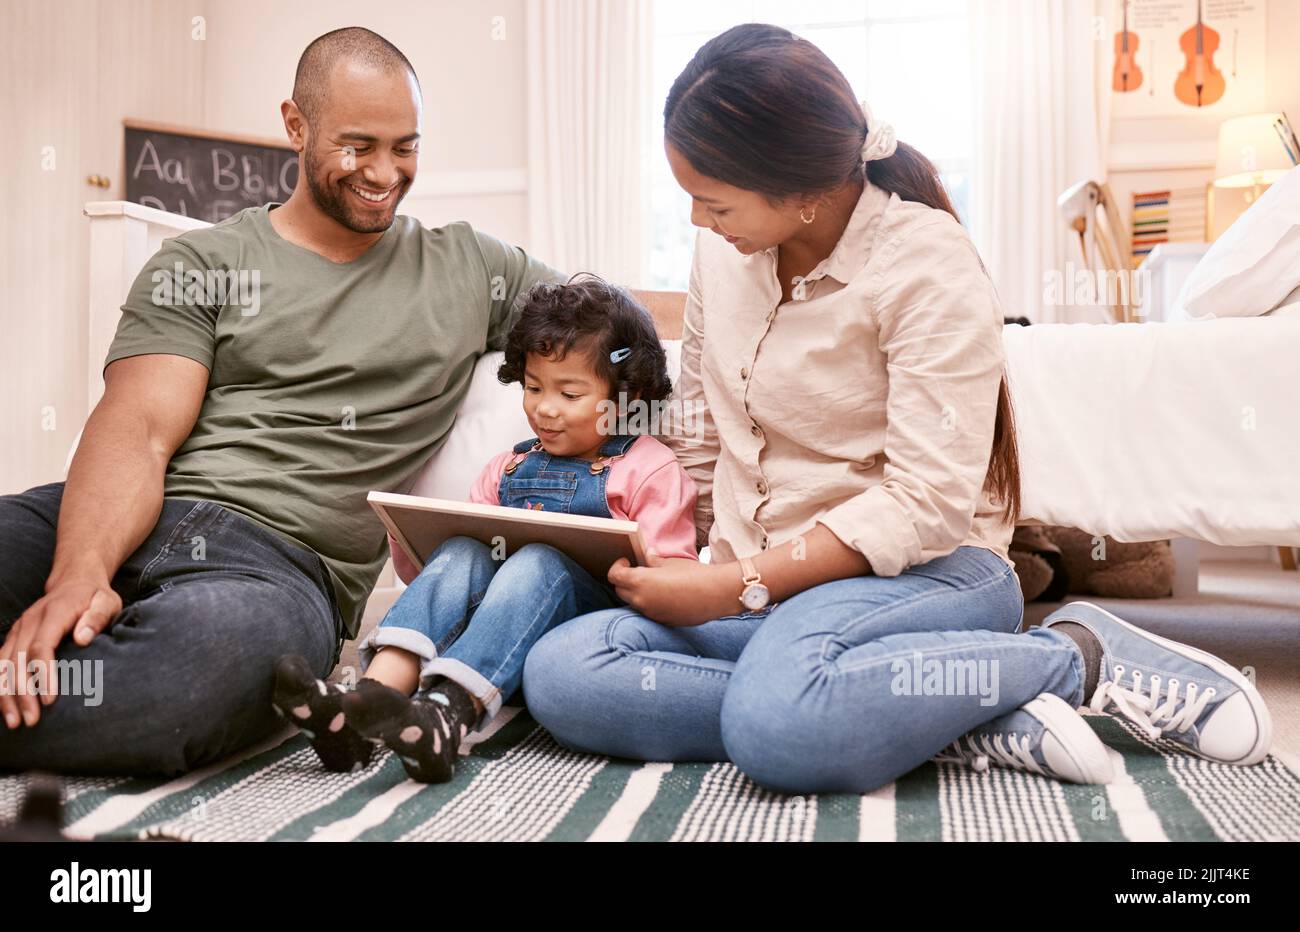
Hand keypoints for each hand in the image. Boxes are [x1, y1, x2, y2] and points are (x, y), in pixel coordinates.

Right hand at [0, 579, 120, 728]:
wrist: (74, 582)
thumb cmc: (95, 597)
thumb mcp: (106, 602)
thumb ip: (96, 617)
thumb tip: (83, 638)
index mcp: (53, 613)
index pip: (42, 647)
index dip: (43, 674)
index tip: (50, 700)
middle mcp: (29, 621)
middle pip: (19, 661)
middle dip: (23, 694)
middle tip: (32, 721)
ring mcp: (18, 629)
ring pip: (4, 665)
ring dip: (6, 695)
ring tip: (14, 722)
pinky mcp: (14, 637)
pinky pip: (0, 663)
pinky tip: (3, 707)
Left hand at [607, 552, 741, 625]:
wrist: (717, 594)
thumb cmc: (694, 574)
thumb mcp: (671, 563)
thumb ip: (654, 561)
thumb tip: (647, 556)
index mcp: (640, 581)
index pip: (614, 576)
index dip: (617, 567)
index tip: (625, 561)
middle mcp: (641, 600)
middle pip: (620, 591)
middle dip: (624, 580)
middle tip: (636, 571)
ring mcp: (651, 613)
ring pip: (634, 603)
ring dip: (637, 593)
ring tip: (651, 583)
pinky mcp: (662, 621)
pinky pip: (648, 612)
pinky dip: (650, 603)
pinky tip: (664, 595)